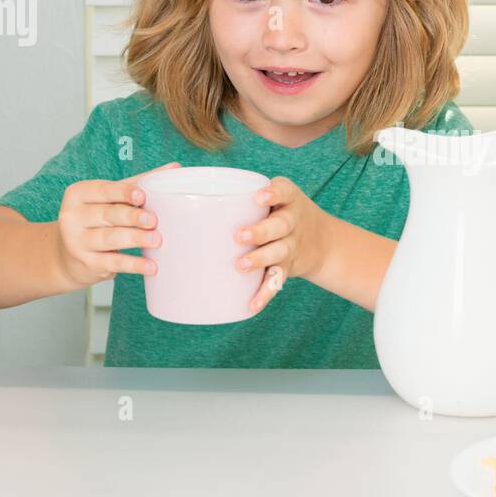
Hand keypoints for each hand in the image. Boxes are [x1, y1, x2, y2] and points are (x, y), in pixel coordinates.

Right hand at [54, 161, 180, 289]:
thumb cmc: (96, 219)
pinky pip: (113, 262)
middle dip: (132, 217)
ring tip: (157, 240)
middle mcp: (73, 216)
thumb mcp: (110, 198)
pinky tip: (151, 266)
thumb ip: (139, 183)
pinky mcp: (87, 263)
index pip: (103, 190)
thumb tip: (174, 168)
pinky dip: (133, 264)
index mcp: (78, 194)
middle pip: (108, 214)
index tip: (142, 196)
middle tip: (153, 220)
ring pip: (110, 238)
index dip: (123, 193)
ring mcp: (77, 241)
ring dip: (135, 239)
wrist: (69, 255)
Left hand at [234, 176, 332, 312]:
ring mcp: (292, 246)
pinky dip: (264, 294)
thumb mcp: (273, 199)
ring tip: (240, 265)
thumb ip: (237, 199)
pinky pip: (277, 282)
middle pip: (281, 225)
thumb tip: (174, 203)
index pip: (283, 191)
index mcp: (287, 199)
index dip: (273, 194)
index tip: (259, 198)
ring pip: (279, 252)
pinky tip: (251, 305)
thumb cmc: (279, 213)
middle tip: (238, 236)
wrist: (322, 241)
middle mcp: (293, 222)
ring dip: (260, 259)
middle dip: (261, 231)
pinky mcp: (288, 268)